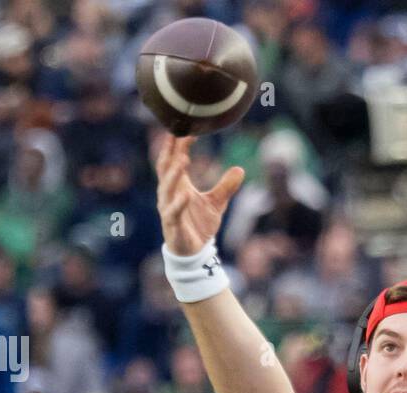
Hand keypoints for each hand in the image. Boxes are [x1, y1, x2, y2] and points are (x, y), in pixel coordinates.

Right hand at [154, 135, 243, 255]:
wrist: (194, 253)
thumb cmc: (200, 225)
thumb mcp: (217, 203)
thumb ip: (226, 186)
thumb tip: (240, 169)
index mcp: (178, 185)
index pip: (174, 160)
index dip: (177, 144)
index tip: (186, 127)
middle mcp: (169, 194)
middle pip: (166, 168)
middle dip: (171, 152)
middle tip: (178, 135)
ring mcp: (168, 208)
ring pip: (166, 188)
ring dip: (174, 174)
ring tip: (183, 160)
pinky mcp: (172, 225)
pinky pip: (172, 212)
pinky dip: (179, 203)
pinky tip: (186, 194)